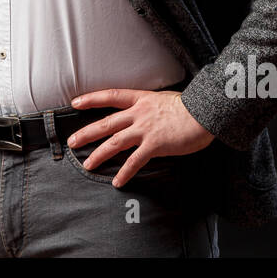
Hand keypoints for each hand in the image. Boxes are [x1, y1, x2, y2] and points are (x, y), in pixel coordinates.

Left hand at [67, 88, 215, 187]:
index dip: (91, 99)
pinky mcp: (154, 145)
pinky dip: (125, 172)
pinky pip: (135, 161)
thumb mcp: (165, 98)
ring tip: (88, 165)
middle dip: (86, 133)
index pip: (111, 96)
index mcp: (141, 99)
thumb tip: (147, 111)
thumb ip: (152, 106)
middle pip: (106, 123)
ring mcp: (145, 130)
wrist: (204, 112)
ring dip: (99, 155)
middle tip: (72, 142)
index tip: (75, 102)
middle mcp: (139, 113)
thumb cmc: (191, 106)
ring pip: (115, 142)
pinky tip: (117, 181)